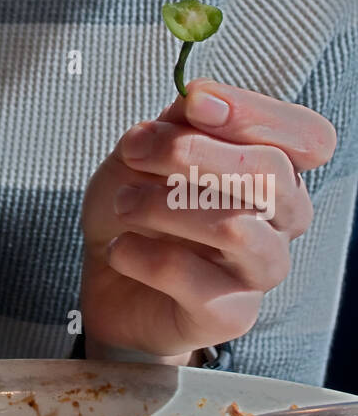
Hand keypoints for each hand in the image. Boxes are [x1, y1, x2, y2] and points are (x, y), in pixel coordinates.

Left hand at [80, 79, 336, 361]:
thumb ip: (181, 120)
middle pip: (271, 175)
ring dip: (162, 206)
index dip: (257, 114)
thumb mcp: (150, 146)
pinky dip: (143, 256)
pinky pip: (195, 281)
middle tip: (132, 150)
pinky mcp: (232, 316)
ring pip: (236, 229)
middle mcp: (283, 221)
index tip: (195, 103)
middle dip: (189, 152)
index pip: (309, 138)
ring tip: (122, 204)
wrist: (107, 276)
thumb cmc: (139, 205)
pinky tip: (120, 250)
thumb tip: (201, 99)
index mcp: (276, 170)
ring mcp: (262, 270)